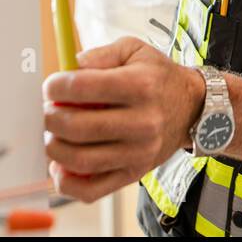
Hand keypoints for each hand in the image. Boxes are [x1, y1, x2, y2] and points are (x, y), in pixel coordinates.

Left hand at [42, 37, 204, 202]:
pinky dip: (66, 182)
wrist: (192, 108)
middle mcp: (142, 122)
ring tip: (54, 135)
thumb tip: (68, 67)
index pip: (83, 87)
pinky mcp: (134, 174)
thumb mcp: (134, 51)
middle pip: (77, 126)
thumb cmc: (158, 78)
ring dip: (55, 148)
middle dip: (50, 118)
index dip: (56, 87)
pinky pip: (91, 190)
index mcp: (140, 86)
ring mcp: (139, 152)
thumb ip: (100, 55)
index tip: (51, 87)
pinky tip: (61, 165)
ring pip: (80, 160)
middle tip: (49, 111)